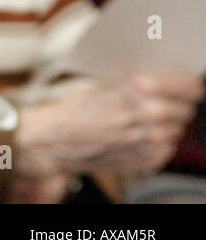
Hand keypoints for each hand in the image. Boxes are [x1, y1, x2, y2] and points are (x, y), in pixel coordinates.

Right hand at [15, 72, 202, 181]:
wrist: (50, 139)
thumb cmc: (70, 107)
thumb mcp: (102, 82)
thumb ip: (136, 81)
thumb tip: (163, 78)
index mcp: (135, 91)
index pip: (188, 88)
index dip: (187, 84)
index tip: (183, 83)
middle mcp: (144, 118)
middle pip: (186, 110)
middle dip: (177, 104)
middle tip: (161, 100)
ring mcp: (145, 143)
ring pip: (177, 131)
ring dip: (167, 125)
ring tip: (147, 120)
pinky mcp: (142, 161)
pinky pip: (166, 150)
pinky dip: (158, 143)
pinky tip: (140, 136)